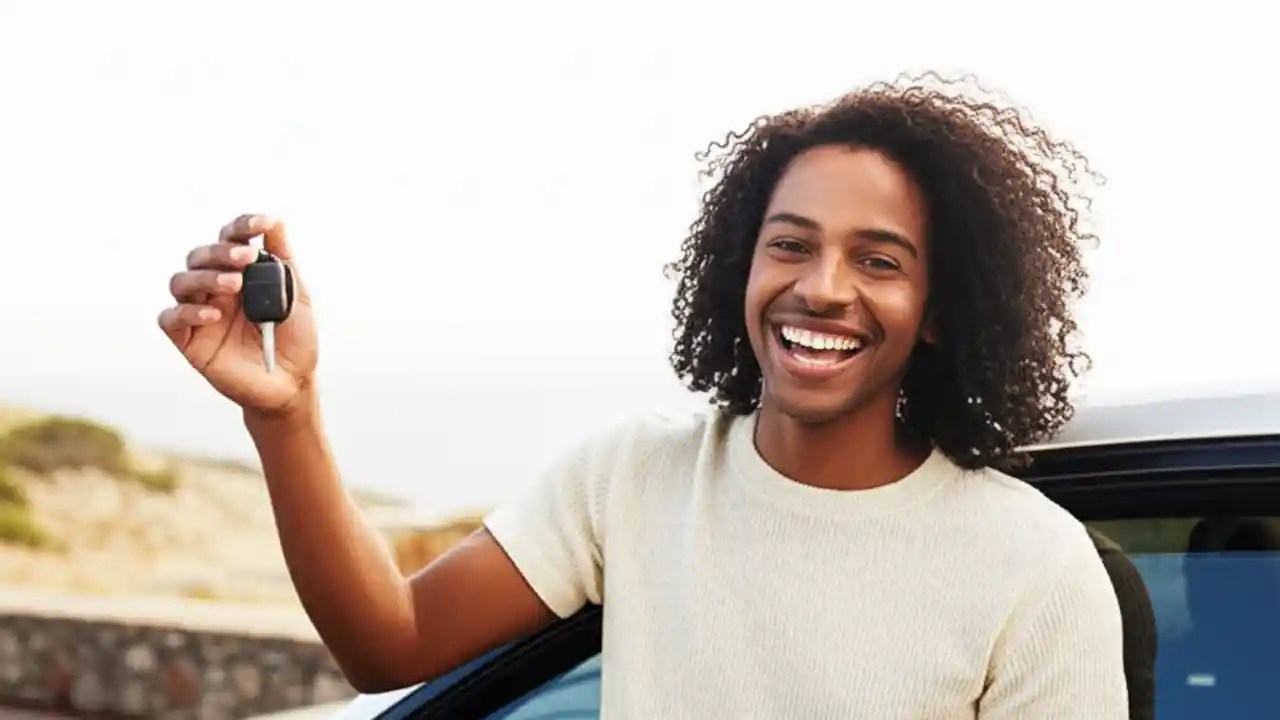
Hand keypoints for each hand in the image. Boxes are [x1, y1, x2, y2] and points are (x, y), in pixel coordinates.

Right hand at [158, 214, 317, 415]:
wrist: (292, 382)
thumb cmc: (294, 338)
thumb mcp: (295, 296)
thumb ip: (282, 261)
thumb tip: (276, 224)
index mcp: (240, 272)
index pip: (230, 239)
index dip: (242, 226)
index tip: (263, 223)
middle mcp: (215, 288)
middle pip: (200, 256)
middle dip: (221, 252)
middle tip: (246, 258)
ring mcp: (200, 312)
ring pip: (181, 282)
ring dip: (205, 277)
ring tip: (234, 285)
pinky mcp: (188, 340)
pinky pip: (171, 318)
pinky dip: (188, 312)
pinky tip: (213, 315)